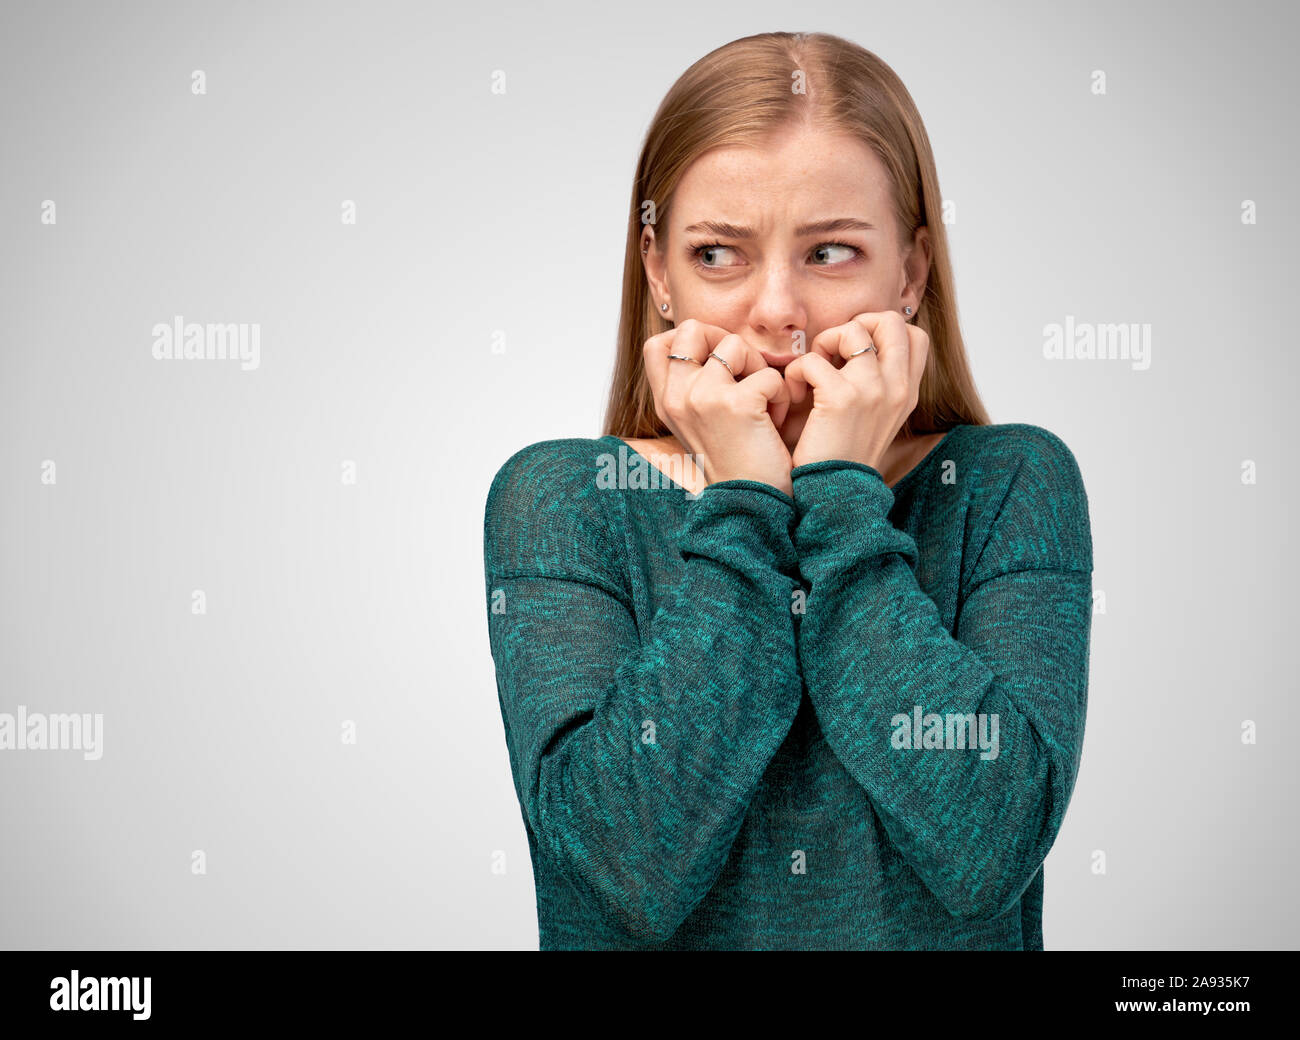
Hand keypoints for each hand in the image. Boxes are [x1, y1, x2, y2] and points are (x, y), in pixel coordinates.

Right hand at [643, 318, 794, 495]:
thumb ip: (693, 385)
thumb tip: (710, 344)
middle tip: (745, 374)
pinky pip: (769, 374)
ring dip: (760, 368)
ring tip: (764, 403)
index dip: (691, 339)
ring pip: (734, 344)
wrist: (751, 506)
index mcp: (665, 401)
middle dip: (727, 343)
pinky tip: (776, 423)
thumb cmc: (735, 461)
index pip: (659, 344)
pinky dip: (782, 395)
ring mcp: (702, 398)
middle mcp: (676, 396)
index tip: (717, 361)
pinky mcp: (737, 405)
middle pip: (692, 329)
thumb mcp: (699, 423)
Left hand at [782, 311, 928, 470]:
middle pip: (891, 321)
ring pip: (853, 331)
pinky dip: (796, 372)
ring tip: (811, 373)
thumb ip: (877, 387)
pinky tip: (794, 394)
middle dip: (856, 325)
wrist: (833, 496)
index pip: (914, 336)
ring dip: (823, 344)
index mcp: (907, 394)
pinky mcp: (842, 398)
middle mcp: (897, 388)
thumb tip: (857, 350)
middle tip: (834, 352)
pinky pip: (813, 359)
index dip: (882, 331)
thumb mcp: (875, 420)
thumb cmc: (843, 457)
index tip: (854, 353)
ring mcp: (873, 390)